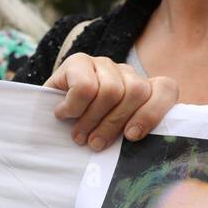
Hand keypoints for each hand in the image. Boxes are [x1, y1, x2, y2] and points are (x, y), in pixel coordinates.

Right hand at [45, 54, 178, 149]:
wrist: (43, 122)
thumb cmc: (84, 135)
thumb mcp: (112, 138)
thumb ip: (130, 136)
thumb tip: (139, 146)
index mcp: (142, 90)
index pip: (165, 89)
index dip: (152, 113)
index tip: (132, 136)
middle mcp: (126, 73)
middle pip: (136, 92)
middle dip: (114, 124)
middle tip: (95, 144)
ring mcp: (104, 65)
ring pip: (112, 91)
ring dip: (92, 120)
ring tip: (79, 136)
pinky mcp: (79, 61)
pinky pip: (85, 86)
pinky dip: (74, 107)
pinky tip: (63, 114)